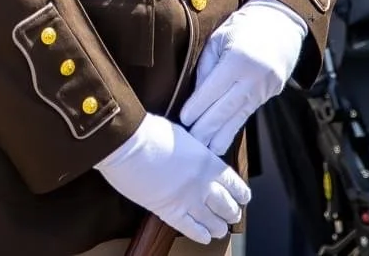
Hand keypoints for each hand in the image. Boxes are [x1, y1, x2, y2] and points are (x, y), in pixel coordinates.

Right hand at [95, 113, 251, 243]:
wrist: (127, 143)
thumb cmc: (149, 133)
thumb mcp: (182, 137)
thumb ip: (194, 153)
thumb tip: (195, 158)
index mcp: (209, 163)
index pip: (236, 186)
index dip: (241, 195)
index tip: (241, 198)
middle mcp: (204, 185)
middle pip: (229, 208)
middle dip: (231, 213)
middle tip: (230, 214)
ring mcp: (189, 201)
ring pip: (215, 224)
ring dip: (218, 227)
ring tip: (218, 228)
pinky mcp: (170, 213)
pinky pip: (193, 231)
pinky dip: (201, 235)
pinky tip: (204, 236)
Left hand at [180, 0, 307, 152]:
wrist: (280, 26)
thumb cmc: (242, 28)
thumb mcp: (219, 39)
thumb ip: (207, 66)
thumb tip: (195, 96)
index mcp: (239, 59)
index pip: (214, 88)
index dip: (198, 106)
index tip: (183, 120)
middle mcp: (254, 77)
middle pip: (227, 107)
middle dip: (207, 127)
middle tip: (190, 144)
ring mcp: (265, 88)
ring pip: (239, 116)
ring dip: (221, 135)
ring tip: (205, 151)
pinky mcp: (269, 94)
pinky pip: (247, 114)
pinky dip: (233, 128)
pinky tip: (222, 141)